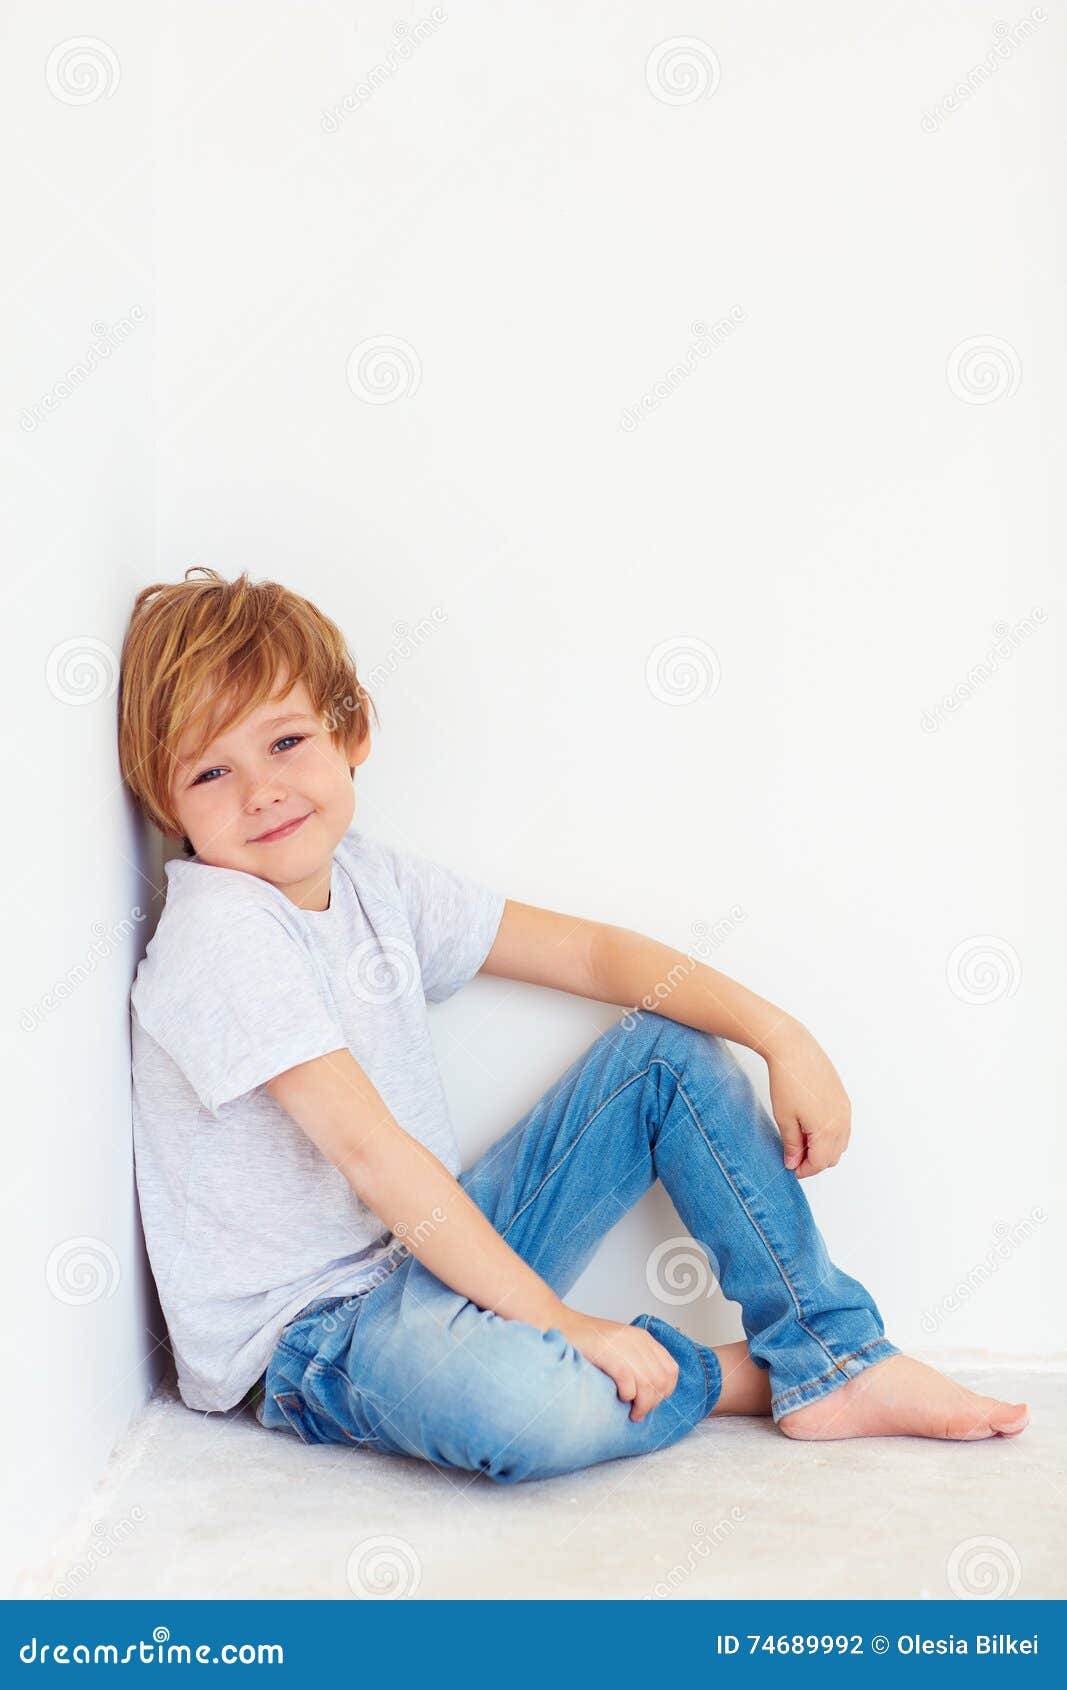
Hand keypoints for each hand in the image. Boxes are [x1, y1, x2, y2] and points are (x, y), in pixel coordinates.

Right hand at [554, 1306, 679, 1420]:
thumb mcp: (620, 1345)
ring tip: (632, 1413)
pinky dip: (628, 1395)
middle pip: (661, 1380)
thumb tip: (653, 1391)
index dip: (666, 1390)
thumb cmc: (587, 1341)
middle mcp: (637, 1340)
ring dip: (642, 1405)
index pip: (671, 1369)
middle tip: (640, 1411)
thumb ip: (637, 1360)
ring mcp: (624, 1346)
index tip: (654, 1400)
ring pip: (649, 1385)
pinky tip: (619, 1396)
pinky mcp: (609, 1354)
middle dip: (654, 1402)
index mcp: (643, 1338)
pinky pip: (629, 1383)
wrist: (561, 1325)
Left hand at [764, 1019, 851, 1178]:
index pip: (819, 1163)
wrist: (794, 1050)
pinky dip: (830, 1134)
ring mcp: (845, 1110)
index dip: (805, 1170)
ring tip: (801, 1141)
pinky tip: (811, 1126)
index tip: (791, 1169)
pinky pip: (842, 1127)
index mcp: (828, 1130)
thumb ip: (792, 1145)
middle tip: (794, 1156)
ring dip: (824, 1148)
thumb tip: (794, 1163)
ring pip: (840, 1143)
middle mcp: (842, 1122)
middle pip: (833, 1156)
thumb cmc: (787, 1082)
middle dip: (815, 1161)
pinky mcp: (843, 1099)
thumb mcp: (785, 1119)